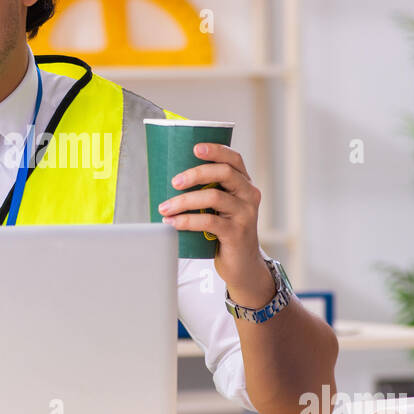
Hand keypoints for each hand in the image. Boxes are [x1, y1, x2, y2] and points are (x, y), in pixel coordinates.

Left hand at [156, 142, 273, 304]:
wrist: (242, 265)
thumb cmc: (224, 231)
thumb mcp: (220, 208)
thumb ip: (207, 192)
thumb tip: (169, 180)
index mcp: (244, 184)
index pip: (234, 159)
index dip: (215, 150)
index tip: (195, 148)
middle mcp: (249, 195)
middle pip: (224, 173)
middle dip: (196, 174)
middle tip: (174, 182)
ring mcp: (245, 214)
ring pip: (214, 197)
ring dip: (184, 201)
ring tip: (165, 207)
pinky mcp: (237, 233)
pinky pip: (209, 221)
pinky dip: (187, 220)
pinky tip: (172, 223)